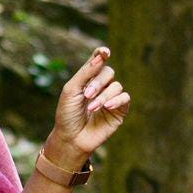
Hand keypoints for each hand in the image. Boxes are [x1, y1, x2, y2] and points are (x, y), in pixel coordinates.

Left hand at [48, 45, 130, 167]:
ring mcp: (111, 98)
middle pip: (108, 72)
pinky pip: (125, 98)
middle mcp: (101, 86)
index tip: (105, 53)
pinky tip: (107, 107)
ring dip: (103, 96)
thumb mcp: (71, 91)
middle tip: (86, 95)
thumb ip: (85, 72)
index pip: (98, 60)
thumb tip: (102, 55)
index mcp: (88, 78)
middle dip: (98, 82)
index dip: (102, 54)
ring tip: (91, 108)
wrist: (71, 139)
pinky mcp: (119, 111)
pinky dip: (117, 100)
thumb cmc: (67, 115)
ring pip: (116, 86)